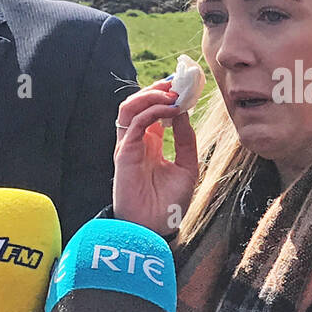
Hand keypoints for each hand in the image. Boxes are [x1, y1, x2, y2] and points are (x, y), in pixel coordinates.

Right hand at [112, 77, 199, 234]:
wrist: (156, 227)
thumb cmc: (169, 203)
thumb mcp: (187, 167)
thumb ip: (186, 140)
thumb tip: (184, 113)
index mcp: (150, 144)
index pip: (153, 111)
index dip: (165, 95)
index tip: (183, 86)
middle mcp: (137, 141)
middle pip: (138, 104)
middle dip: (157, 89)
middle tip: (177, 84)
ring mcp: (128, 146)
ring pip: (129, 108)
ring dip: (150, 95)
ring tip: (171, 94)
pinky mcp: (124, 153)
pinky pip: (134, 123)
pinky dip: (151, 111)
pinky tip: (170, 110)